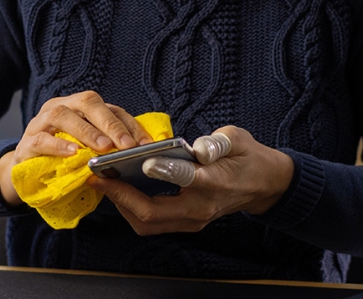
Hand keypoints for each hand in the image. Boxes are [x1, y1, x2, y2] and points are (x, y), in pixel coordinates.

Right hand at [0, 90, 152, 206]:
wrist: (27, 175)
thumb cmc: (65, 161)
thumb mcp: (90, 153)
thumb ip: (110, 149)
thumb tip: (140, 154)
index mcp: (80, 107)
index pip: (110, 108)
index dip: (129, 124)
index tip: (146, 144)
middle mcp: (61, 107)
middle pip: (87, 102)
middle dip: (110, 123)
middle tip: (126, 145)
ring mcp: (41, 122)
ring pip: (62, 114)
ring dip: (86, 131)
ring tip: (102, 147)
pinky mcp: (27, 141)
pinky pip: (42, 139)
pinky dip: (59, 145)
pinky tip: (73, 154)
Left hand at [88, 126, 292, 235]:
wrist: (262, 184)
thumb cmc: (246, 157)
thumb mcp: (237, 140)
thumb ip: (217, 143)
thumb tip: (197, 148)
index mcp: (216, 182)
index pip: (187, 178)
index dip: (165, 170)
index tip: (143, 162)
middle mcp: (201, 207)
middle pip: (154, 212)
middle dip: (122, 196)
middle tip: (100, 176)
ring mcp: (193, 219)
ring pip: (148, 222)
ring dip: (122, 205)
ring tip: (104, 182)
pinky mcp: (186, 222)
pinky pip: (152, 223)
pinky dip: (132, 209)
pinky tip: (120, 190)